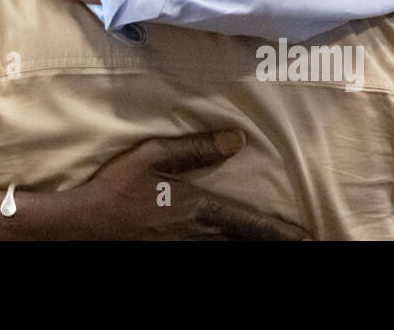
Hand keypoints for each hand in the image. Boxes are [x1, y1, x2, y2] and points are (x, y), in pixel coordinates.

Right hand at [77, 130, 309, 239]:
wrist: (87, 224)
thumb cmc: (119, 186)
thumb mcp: (154, 155)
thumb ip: (196, 148)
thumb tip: (237, 139)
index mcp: (200, 208)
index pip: (251, 223)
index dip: (280, 231)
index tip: (307, 236)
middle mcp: (199, 234)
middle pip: (246, 242)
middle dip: (273, 242)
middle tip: (302, 241)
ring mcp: (185, 248)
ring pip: (229, 251)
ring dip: (252, 247)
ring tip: (275, 243)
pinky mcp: (172, 252)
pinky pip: (207, 255)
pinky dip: (226, 250)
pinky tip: (229, 245)